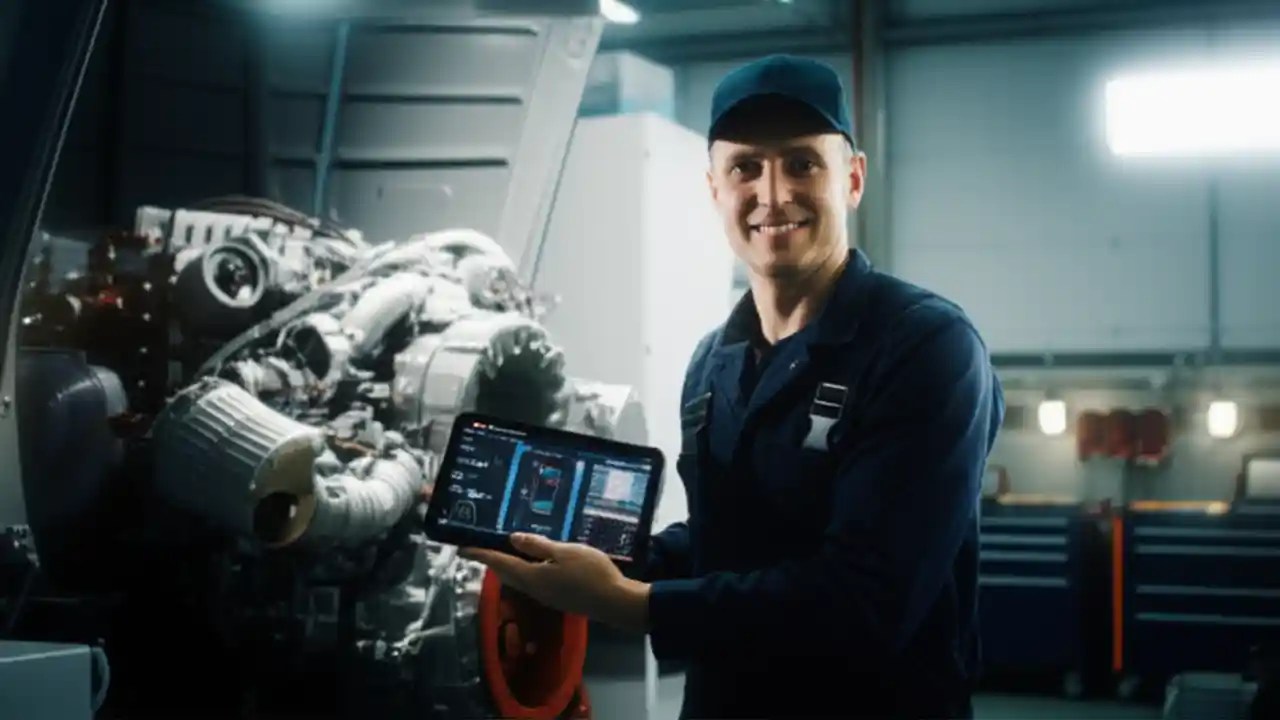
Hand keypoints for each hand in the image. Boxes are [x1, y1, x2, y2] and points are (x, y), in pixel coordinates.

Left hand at [459, 533, 649, 632]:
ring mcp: (546, 595)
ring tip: (508, 547)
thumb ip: (538, 546)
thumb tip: (512, 539)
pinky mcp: (558, 596)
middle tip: (484, 543)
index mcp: (532, 576)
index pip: (500, 563)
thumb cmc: (590, 573)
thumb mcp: (565, 552)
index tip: (462, 548)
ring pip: (520, 578)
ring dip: (510, 565)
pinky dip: (527, 569)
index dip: (481, 554)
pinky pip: (534, 581)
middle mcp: (534, 588)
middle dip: (493, 560)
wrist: (614, 602)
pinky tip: (536, 559)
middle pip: (507, 573)